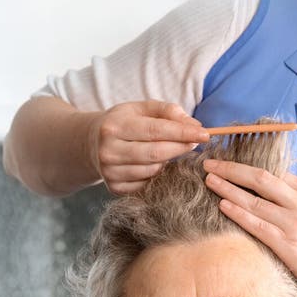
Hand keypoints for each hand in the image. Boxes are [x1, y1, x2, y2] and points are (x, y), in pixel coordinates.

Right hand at [90, 101, 209, 194]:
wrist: (91, 143)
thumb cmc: (123, 123)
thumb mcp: (140, 108)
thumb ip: (167, 111)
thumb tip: (193, 125)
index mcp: (115, 126)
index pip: (156, 130)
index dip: (183, 133)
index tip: (205, 134)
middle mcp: (109, 151)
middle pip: (156, 153)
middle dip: (181, 148)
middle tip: (196, 143)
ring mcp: (111, 173)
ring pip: (153, 171)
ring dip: (169, 163)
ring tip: (171, 152)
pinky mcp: (115, 188)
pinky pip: (147, 184)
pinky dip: (157, 176)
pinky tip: (157, 166)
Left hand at [204, 160, 296, 296]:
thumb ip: (294, 196)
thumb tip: (269, 183)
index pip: (272, 171)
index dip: (245, 165)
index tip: (226, 162)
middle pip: (260, 179)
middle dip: (231, 169)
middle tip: (210, 164)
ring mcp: (294, 224)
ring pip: (254, 201)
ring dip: (228, 189)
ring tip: (210, 181)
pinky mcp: (287, 245)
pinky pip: (257, 225)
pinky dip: (239, 213)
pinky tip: (223, 205)